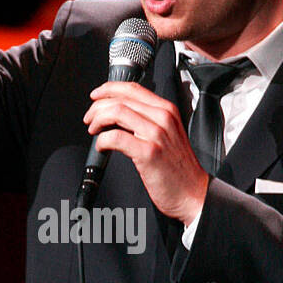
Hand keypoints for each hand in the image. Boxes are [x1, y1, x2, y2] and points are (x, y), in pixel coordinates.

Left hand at [83, 81, 208, 223]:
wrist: (192, 193)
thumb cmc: (178, 169)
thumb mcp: (168, 135)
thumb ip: (148, 121)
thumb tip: (119, 115)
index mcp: (166, 111)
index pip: (132, 89)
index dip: (109, 89)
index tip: (96, 96)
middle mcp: (162, 118)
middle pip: (120, 100)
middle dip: (97, 107)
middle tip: (90, 119)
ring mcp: (156, 134)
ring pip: (116, 112)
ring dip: (98, 120)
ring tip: (93, 130)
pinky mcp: (149, 152)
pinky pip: (116, 137)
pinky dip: (103, 140)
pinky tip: (102, 147)